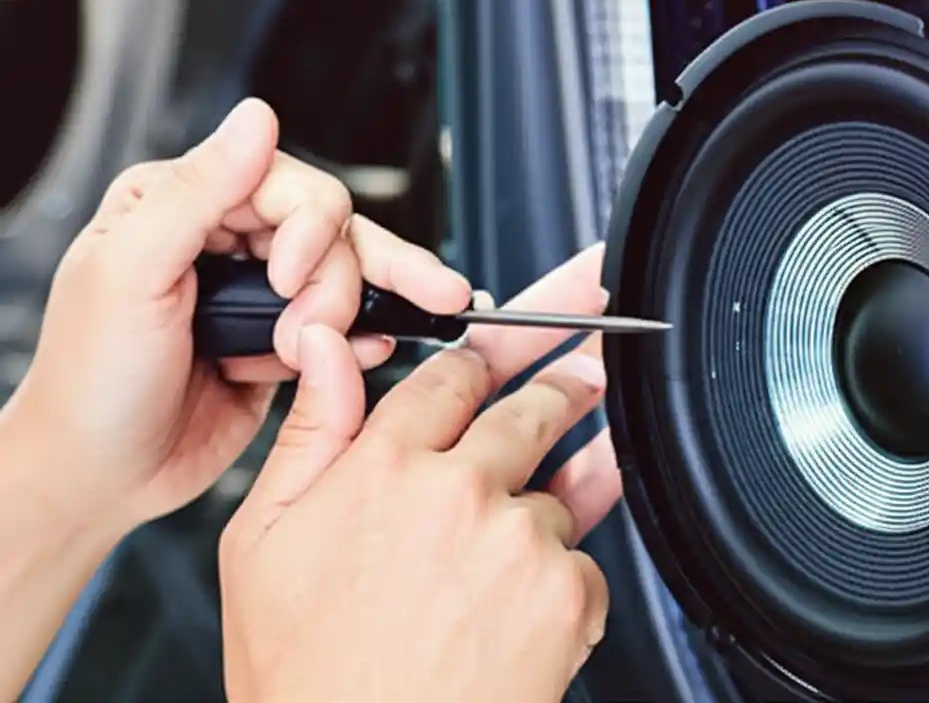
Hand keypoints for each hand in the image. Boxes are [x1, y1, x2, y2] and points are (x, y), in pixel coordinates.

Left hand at [0, 98, 470, 534]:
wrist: (99, 476)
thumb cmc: (91, 379)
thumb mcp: (131, 272)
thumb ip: (197, 191)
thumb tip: (256, 118)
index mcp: (182, 204)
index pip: (286, 184)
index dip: (307, 230)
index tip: (285, 281)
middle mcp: (226, 240)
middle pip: (333, 228)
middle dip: (337, 279)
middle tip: (317, 327)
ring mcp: (261, 295)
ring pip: (350, 277)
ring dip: (350, 314)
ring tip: (328, 350)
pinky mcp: (286, 344)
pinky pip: (349, 330)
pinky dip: (364, 344)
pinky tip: (366, 354)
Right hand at [220, 246, 621, 702]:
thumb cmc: (308, 673)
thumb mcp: (263, 544)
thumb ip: (312, 432)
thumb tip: (328, 345)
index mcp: (381, 467)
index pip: (451, 375)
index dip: (487, 353)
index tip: (520, 338)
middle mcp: (458, 490)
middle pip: (530, 408)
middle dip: (564, 386)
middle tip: (587, 374)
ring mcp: (518, 540)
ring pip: (558, 497)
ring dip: (548, 513)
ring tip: (521, 546)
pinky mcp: (566, 594)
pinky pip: (585, 564)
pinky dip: (563, 585)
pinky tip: (517, 621)